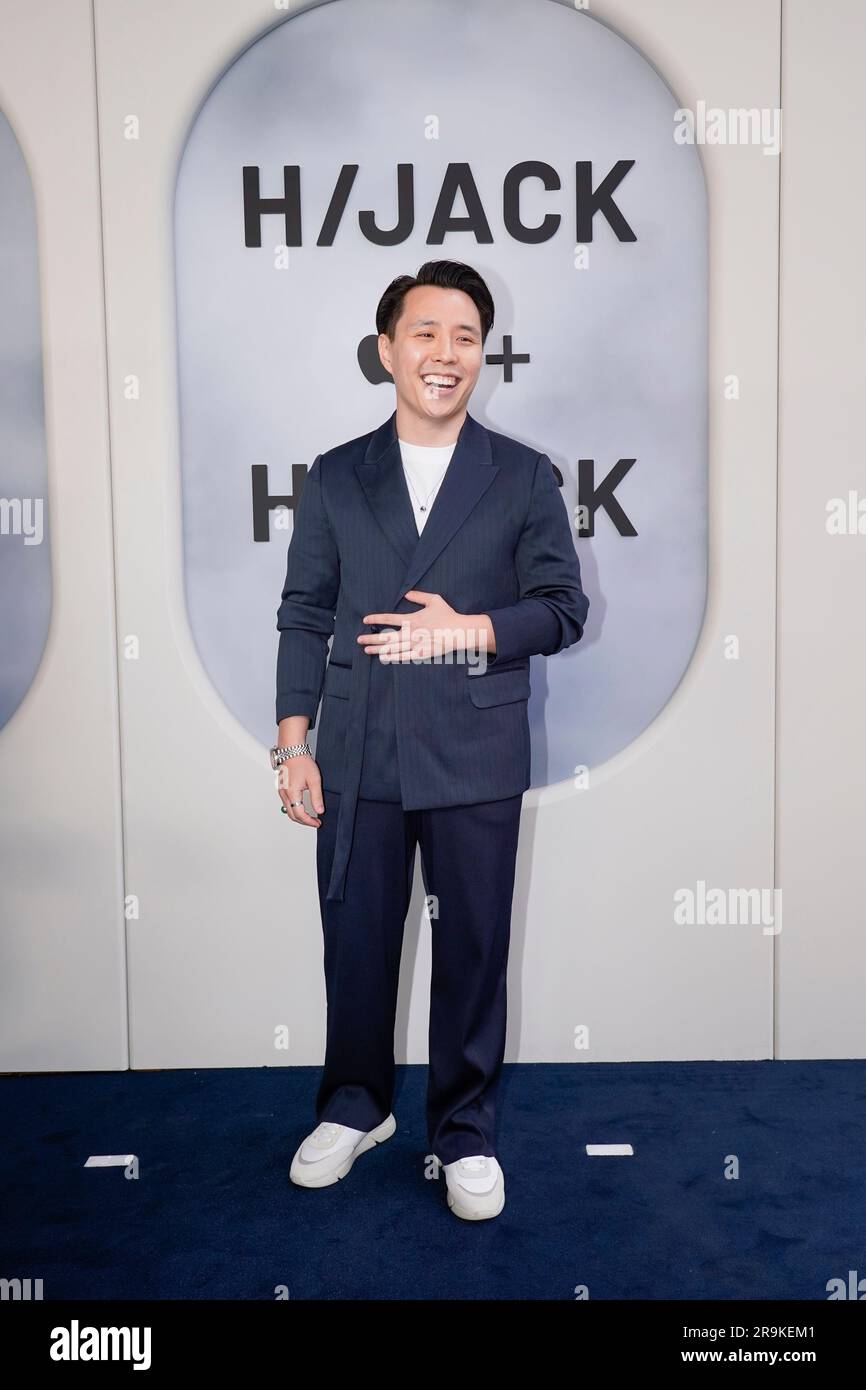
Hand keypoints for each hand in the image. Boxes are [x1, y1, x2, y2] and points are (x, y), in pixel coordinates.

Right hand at [276, 754, 323, 826]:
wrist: (292, 751)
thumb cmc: (302, 762)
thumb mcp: (314, 780)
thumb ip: (316, 797)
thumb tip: (319, 810)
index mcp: (292, 793)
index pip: (300, 814)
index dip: (309, 821)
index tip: (317, 823)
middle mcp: (284, 794)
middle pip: (292, 815)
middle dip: (304, 821)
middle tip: (315, 822)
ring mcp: (281, 791)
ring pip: (288, 810)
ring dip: (298, 816)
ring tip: (310, 816)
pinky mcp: (281, 788)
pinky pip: (286, 803)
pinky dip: (294, 809)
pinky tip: (302, 807)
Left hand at [358, 590, 475, 661]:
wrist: (459, 631)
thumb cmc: (447, 615)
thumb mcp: (434, 600)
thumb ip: (419, 596)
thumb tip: (406, 593)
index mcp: (412, 619)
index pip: (389, 619)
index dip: (376, 619)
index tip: (366, 620)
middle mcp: (411, 633)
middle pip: (386, 637)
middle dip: (371, 638)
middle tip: (359, 639)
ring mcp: (415, 644)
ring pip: (392, 648)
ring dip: (378, 649)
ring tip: (366, 649)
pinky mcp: (421, 654)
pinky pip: (404, 656)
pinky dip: (393, 657)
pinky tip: (383, 658)